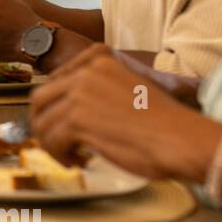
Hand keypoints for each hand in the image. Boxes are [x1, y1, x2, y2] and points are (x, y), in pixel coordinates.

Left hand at [29, 44, 219, 180]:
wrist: (182, 139)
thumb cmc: (163, 122)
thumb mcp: (129, 87)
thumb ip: (99, 89)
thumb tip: (70, 107)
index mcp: (99, 59)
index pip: (55, 80)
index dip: (52, 105)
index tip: (60, 122)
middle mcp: (86, 72)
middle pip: (39, 99)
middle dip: (43, 124)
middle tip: (57, 142)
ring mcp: (80, 94)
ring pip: (42, 123)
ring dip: (52, 145)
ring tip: (71, 156)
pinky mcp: (77, 119)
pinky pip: (51, 141)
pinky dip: (61, 156)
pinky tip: (79, 161)